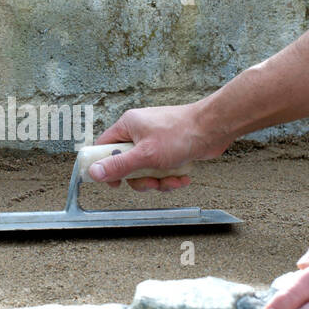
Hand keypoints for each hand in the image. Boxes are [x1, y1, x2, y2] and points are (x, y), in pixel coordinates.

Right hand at [89, 102, 226, 191]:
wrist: (214, 128)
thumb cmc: (181, 133)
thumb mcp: (145, 155)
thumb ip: (119, 165)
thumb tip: (94, 172)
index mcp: (128, 126)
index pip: (104, 147)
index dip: (105, 166)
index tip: (114, 182)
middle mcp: (139, 132)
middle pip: (127, 164)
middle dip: (141, 179)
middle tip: (151, 181)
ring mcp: (155, 141)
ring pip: (146, 170)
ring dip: (159, 180)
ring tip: (172, 179)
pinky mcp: (169, 149)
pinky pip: (161, 169)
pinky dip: (171, 176)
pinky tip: (182, 176)